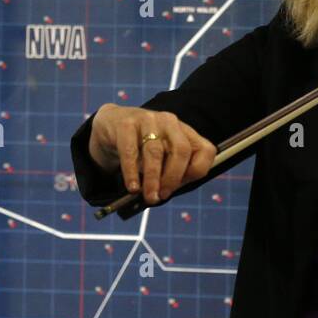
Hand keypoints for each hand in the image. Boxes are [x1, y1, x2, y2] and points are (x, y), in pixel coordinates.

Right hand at [88, 104, 217, 203]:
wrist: (111, 124)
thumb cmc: (142, 146)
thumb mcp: (163, 156)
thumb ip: (171, 171)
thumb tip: (168, 192)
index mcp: (185, 132)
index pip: (206, 150)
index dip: (197, 171)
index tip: (182, 187)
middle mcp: (170, 123)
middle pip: (181, 150)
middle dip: (173, 178)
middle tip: (162, 196)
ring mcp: (149, 120)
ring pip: (155, 152)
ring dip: (153, 179)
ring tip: (149, 197)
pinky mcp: (126, 124)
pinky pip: (130, 151)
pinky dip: (131, 172)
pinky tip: (132, 187)